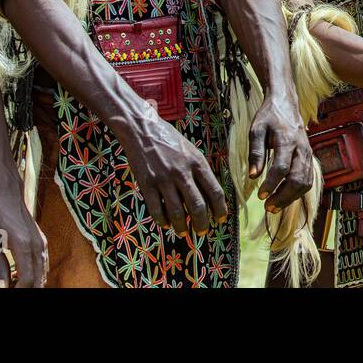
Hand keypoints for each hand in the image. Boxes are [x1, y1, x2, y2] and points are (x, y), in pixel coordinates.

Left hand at [0, 172, 47, 287]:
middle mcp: (37, 246)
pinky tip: (18, 274)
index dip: (18, 290)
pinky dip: (34, 274)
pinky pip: (42, 264)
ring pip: (43, 272)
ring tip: (12, 284)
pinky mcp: (41, 240)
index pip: (28, 279)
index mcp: (24, 246)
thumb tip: (2, 287)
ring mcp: (42, 243)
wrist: (7, 192)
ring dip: (31, 282)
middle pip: (39, 279)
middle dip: (26, 288)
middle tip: (10, 288)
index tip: (7, 291)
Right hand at [117, 107, 228, 234]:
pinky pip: (156, 210)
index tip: (220, 219)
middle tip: (203, 232)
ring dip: (182, 227)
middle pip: (197, 206)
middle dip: (202, 224)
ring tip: (185, 232)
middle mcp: (182, 172)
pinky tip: (166, 224)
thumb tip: (211, 197)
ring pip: (177, 212)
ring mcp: (163, 179)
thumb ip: (201, 172)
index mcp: (197, 163)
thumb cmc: (170, 141)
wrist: (142, 130)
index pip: (214, 192)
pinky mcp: (147, 184)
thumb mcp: (192, 151)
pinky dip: (163, 221)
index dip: (220, 209)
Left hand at [248, 95, 314, 213]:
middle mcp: (301, 148)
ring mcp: (308, 153)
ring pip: (305, 182)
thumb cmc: (269, 116)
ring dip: (291, 198)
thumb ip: (255, 152)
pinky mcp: (309, 157)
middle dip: (283, 197)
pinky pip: (308, 179)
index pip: (282, 168)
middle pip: (297, 179)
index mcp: (287, 140)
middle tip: (267, 207)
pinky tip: (285, 197)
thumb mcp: (256, 129)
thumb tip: (253, 176)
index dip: (271, 184)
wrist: (286, 103)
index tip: (260, 196)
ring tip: (274, 206)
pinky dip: (298, 192)